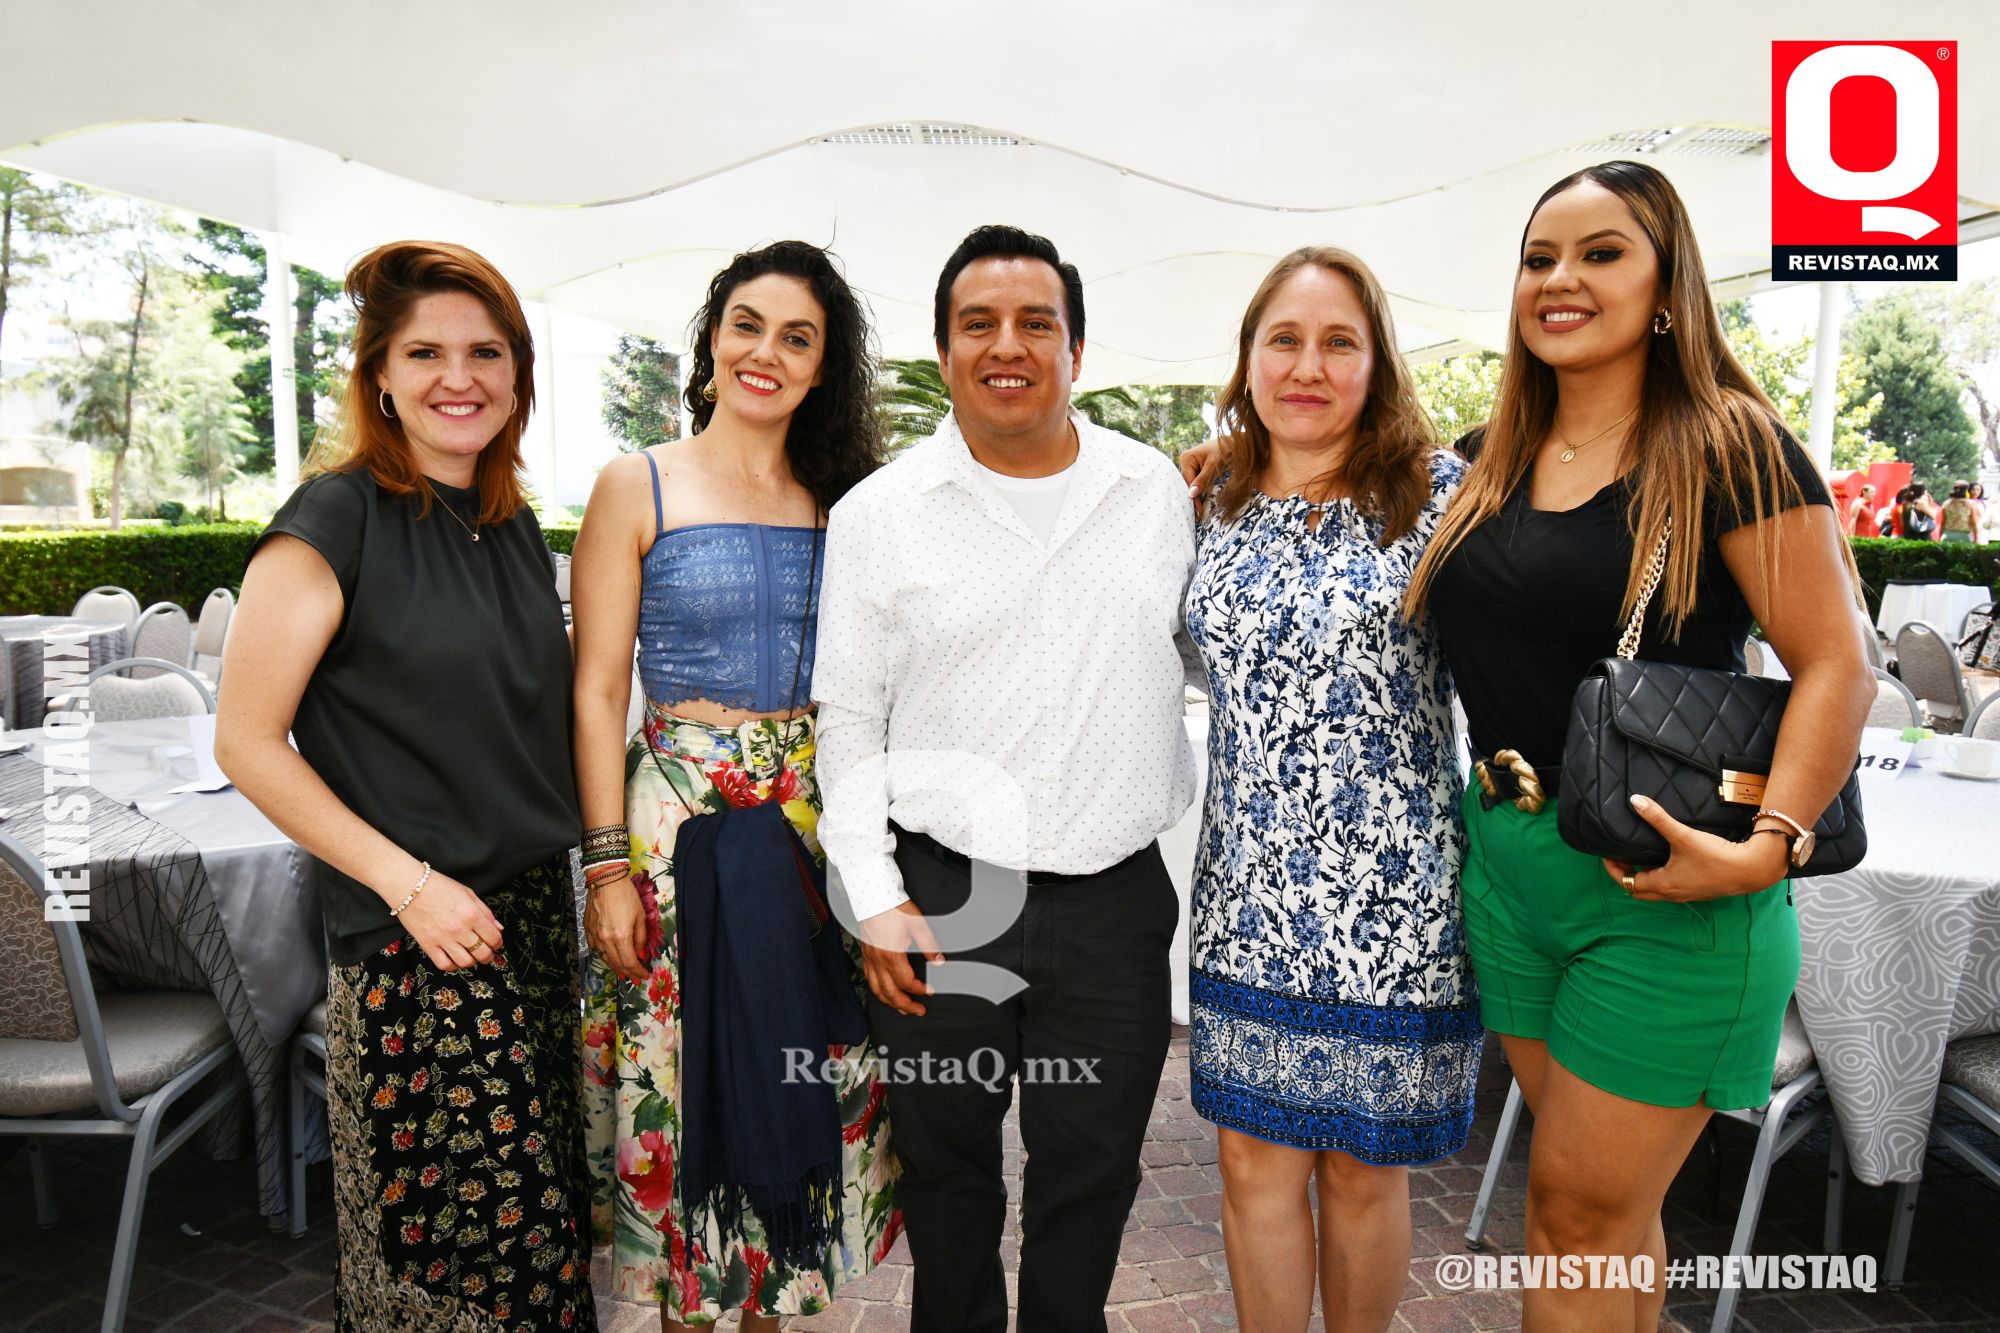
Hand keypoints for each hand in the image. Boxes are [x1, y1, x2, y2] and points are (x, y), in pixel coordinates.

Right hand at [396, 872, 504, 970]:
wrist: (408, 886)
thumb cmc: (439, 886)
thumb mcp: (468, 893)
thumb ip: (485, 912)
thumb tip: (499, 928)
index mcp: (472, 914)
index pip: (494, 937)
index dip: (498, 943)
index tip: (496, 943)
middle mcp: (459, 929)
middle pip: (482, 953)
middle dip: (488, 956)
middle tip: (487, 954)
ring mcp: (443, 938)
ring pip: (465, 962)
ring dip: (473, 962)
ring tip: (472, 957)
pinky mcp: (428, 945)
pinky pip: (444, 964)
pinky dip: (453, 966)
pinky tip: (454, 959)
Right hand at [585, 870, 650, 986]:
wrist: (605, 880)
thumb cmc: (626, 896)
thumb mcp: (640, 916)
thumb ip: (640, 938)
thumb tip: (640, 954)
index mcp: (621, 937)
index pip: (630, 962)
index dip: (638, 971)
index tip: (644, 975)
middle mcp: (605, 940)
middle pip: (617, 963)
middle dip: (627, 973)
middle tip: (635, 979)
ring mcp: (594, 936)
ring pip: (605, 958)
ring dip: (615, 966)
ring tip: (623, 971)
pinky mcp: (588, 930)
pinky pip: (596, 948)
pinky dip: (604, 955)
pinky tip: (610, 956)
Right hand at [856, 902, 942, 1016]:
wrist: (873, 895)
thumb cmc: (893, 907)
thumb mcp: (917, 923)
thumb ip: (929, 944)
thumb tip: (939, 961)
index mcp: (892, 955)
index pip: (907, 982)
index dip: (921, 990)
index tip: (930, 992)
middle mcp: (878, 961)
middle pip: (890, 993)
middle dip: (905, 1005)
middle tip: (918, 1011)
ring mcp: (870, 958)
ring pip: (877, 989)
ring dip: (890, 1002)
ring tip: (901, 1009)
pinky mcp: (865, 954)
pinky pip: (869, 978)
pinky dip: (877, 990)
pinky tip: (884, 991)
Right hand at [1178, 440, 1223, 517]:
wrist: (1236, 441)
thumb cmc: (1224, 449)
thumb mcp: (1213, 465)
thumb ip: (1202, 480)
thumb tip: (1191, 494)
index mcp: (1186, 458)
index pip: (1187, 481)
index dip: (1193, 496)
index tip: (1198, 510)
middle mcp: (1186, 461)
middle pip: (1188, 482)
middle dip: (1193, 496)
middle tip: (1197, 514)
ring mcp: (1191, 465)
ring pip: (1193, 483)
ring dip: (1197, 495)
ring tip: (1199, 511)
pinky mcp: (1198, 468)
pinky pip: (1198, 481)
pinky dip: (1201, 489)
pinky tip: (1202, 500)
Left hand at [1603, 795, 1791, 902]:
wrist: (1751, 869)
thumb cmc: (1715, 856)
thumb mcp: (1682, 835)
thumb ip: (1658, 818)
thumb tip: (1635, 801)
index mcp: (1663, 885)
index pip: (1627, 883)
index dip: (1614, 870)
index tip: (1607, 856)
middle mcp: (1672, 894)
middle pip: (1639, 891)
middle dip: (1626, 876)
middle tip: (1621, 857)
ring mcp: (1686, 894)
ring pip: (1655, 891)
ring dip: (1645, 877)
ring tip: (1640, 856)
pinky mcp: (1698, 890)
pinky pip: (1670, 888)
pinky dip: (1661, 877)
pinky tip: (1667, 860)